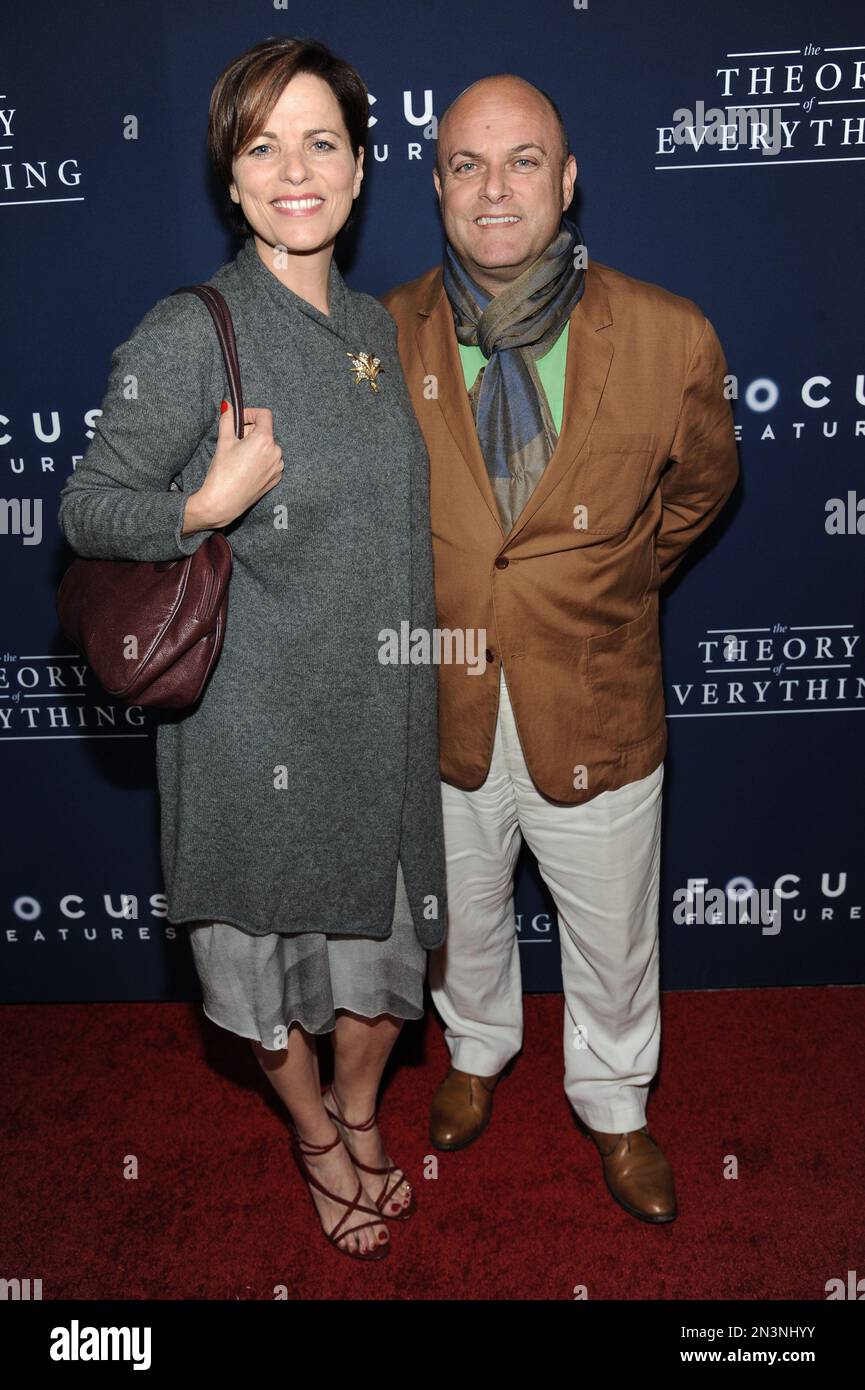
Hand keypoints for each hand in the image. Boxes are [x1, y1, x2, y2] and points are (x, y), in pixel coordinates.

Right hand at [185, 400, 284, 530]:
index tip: (238, 420)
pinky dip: (260, 459)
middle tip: (234, 441)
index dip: (250, 413)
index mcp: (265, 440)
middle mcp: (276, 452)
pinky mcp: (275, 478)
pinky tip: (246, 468)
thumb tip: (227, 405)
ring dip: (255, 446)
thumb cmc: (223, 473)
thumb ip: (227, 420)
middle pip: (265, 431)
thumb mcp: (224, 442)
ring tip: (239, 457)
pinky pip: (270, 461)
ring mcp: (277, 467)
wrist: (223, 502)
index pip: (264, 415)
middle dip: (250, 431)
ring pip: (268, 446)